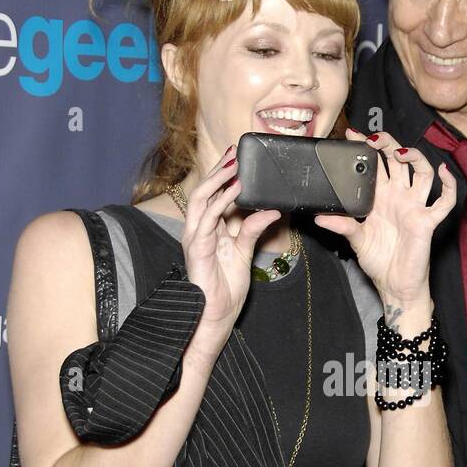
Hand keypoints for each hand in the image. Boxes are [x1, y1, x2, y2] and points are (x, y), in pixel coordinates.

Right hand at [181, 145, 280, 354]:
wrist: (218, 314)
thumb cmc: (227, 288)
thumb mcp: (245, 252)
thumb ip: (253, 230)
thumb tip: (271, 210)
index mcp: (209, 230)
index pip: (212, 195)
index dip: (222, 176)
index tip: (236, 158)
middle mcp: (198, 230)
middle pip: (204, 191)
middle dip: (218, 170)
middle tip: (234, 152)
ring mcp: (195, 237)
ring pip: (201, 198)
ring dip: (218, 179)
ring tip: (234, 165)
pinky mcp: (197, 247)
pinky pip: (208, 218)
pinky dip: (222, 201)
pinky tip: (236, 190)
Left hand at [313, 128, 456, 303]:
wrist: (394, 286)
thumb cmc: (379, 262)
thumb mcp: (356, 240)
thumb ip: (342, 226)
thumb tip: (320, 217)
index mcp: (381, 199)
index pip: (375, 166)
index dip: (366, 148)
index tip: (353, 134)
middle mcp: (399, 198)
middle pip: (399, 161)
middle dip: (388, 144)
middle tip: (374, 138)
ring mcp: (414, 207)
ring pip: (422, 172)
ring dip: (413, 157)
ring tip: (399, 152)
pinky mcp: (427, 222)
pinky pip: (444, 202)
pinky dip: (448, 186)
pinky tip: (444, 173)